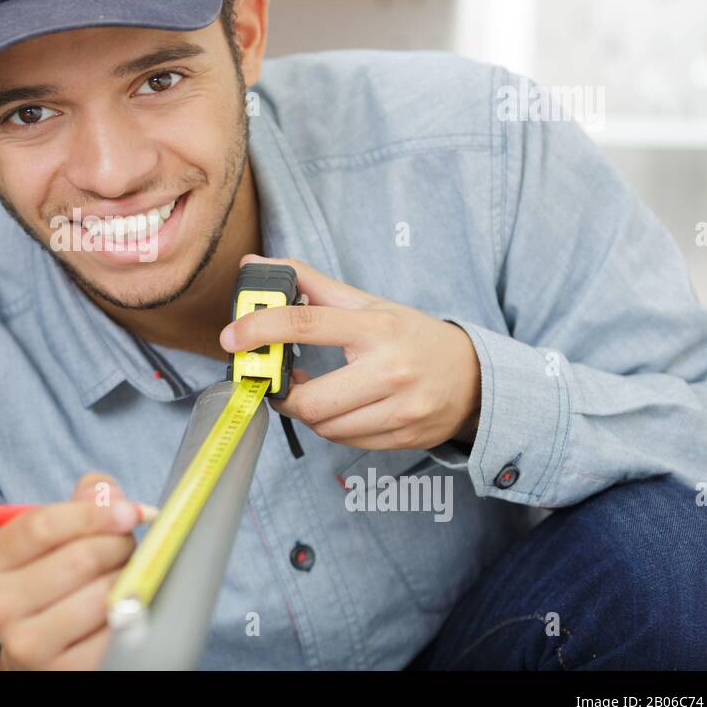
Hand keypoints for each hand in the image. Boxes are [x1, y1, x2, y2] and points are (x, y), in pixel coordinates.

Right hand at [0, 472, 142, 669]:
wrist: (42, 647)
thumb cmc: (58, 576)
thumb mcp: (59, 534)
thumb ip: (85, 500)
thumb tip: (111, 494)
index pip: (42, 526)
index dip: (93, 513)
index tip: (129, 511)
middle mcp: (3, 603)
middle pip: (80, 559)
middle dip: (119, 545)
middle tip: (128, 547)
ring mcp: (30, 643)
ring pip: (102, 595)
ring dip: (130, 579)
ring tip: (126, 576)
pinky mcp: (64, 671)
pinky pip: (115, 632)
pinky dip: (131, 613)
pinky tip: (125, 607)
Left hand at [219, 255, 480, 451]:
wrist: (474, 377)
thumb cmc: (412, 336)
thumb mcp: (368, 303)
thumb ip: (312, 284)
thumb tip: (257, 264)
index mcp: (376, 328)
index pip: (305, 323)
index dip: (260, 329)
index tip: (232, 337)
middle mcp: (390, 370)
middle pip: (310, 399)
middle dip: (283, 393)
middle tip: (280, 379)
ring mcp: (400, 409)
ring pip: (325, 426)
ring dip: (307, 411)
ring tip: (313, 391)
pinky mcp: (404, 437)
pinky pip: (346, 442)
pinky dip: (332, 427)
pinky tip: (339, 408)